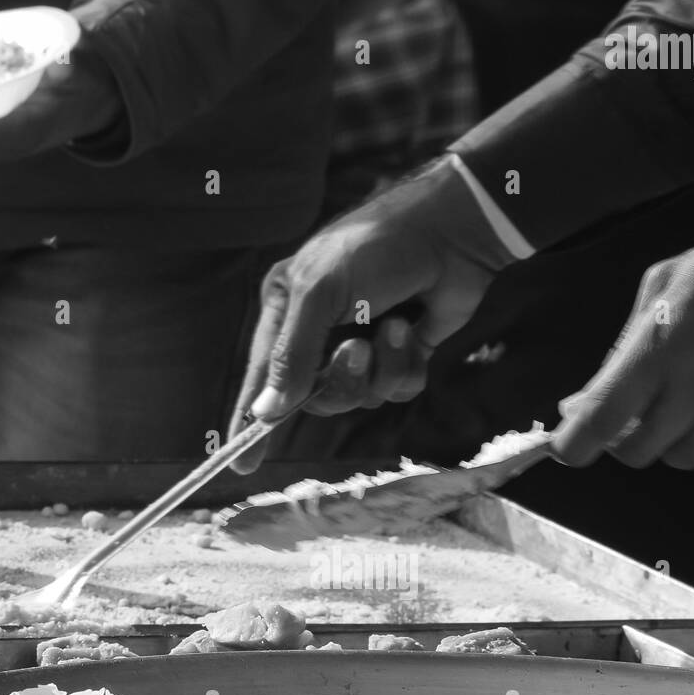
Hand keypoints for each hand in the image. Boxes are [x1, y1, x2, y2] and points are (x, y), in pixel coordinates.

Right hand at [226, 156, 516, 472]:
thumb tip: (266, 413)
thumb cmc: (378, 246)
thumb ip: (292, 354)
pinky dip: (406, 366)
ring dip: (380, 369)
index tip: (240, 464)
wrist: (453, 231)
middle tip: (358, 348)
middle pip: (314, 398)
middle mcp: (319, 332)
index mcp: (287, 309)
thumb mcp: (322, 290)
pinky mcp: (401, 355)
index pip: (262, 377)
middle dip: (340, 380)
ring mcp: (362, 346)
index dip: (251, 423)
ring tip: (395, 326)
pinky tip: (416, 328)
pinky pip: (394, 390)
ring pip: (358, 398)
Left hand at [552, 174, 693, 471]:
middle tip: (641, 409)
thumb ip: (625, 343)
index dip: (574, 444)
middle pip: (637, 451)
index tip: (565, 449)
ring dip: (677, 436)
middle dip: (627, 437)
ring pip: (681, 459)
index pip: (603, 417)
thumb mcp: (676, 278)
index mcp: (668, 341)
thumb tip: (580, 402)